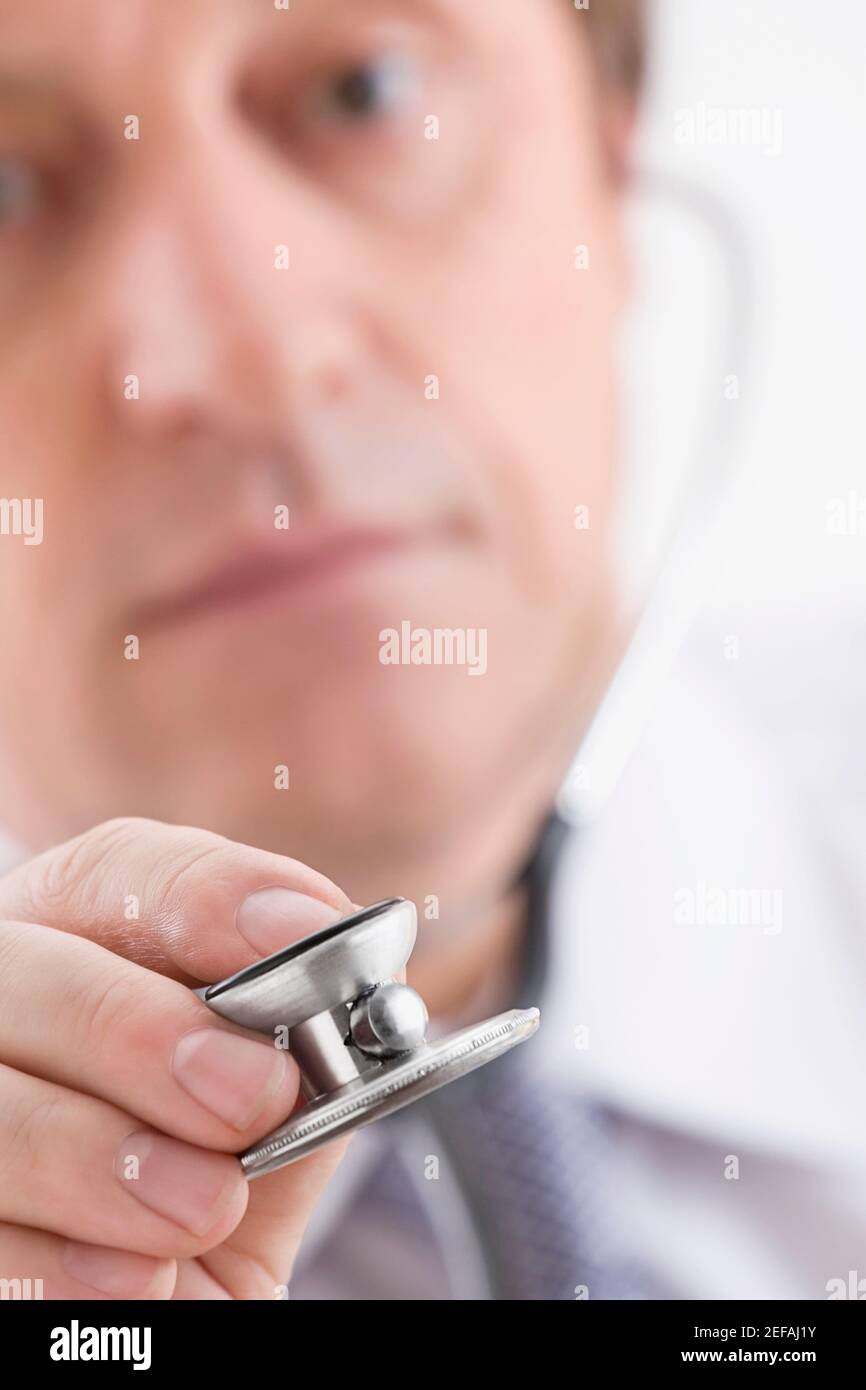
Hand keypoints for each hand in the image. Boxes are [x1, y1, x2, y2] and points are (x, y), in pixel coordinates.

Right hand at [0, 817, 355, 1298]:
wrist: (186, 1305)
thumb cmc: (224, 1189)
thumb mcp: (281, 1114)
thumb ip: (308, 1047)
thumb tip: (355, 989)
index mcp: (85, 949)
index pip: (115, 872)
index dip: (202, 894)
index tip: (299, 933)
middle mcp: (8, 1012)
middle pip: (20, 968)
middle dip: (140, 1028)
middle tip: (252, 1098)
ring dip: (101, 1157)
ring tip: (207, 1208)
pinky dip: (58, 1261)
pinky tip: (138, 1277)